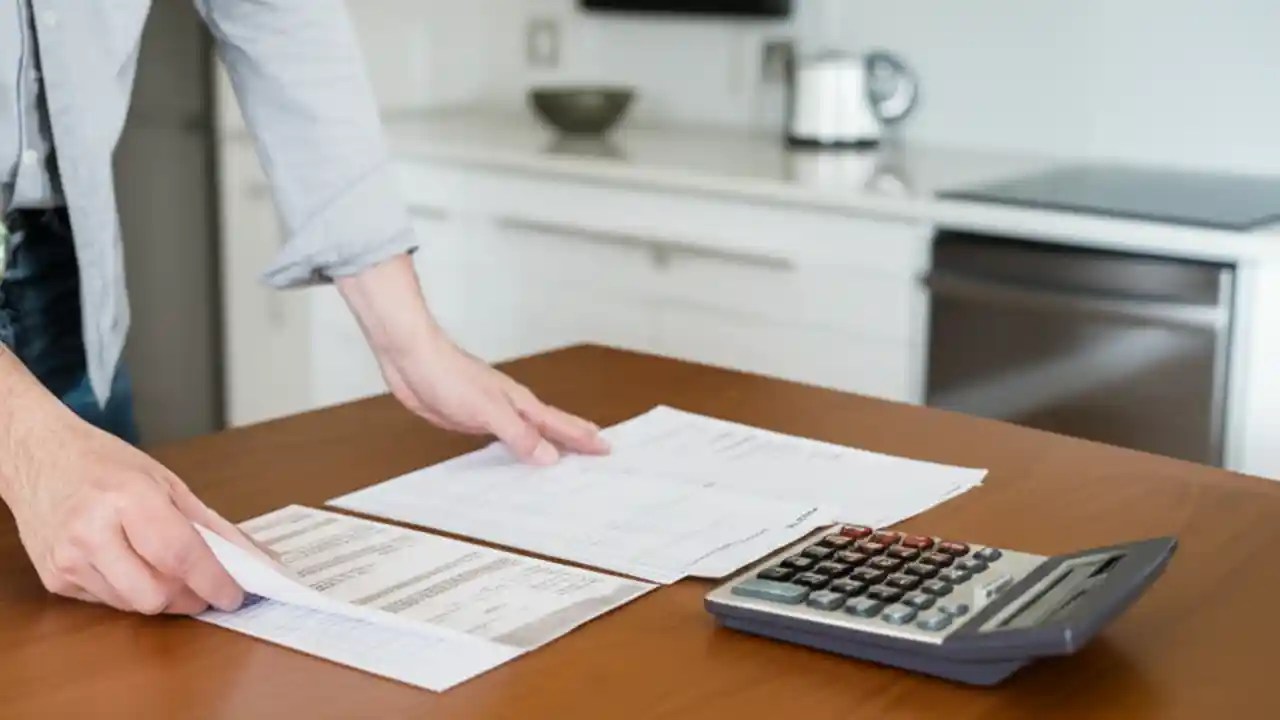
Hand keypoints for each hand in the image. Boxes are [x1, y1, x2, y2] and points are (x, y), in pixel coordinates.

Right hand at [0, 356, 250, 614]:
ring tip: (164, 567)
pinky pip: (108, 602)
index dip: (213, 580)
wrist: (37, 455)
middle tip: (204, 586)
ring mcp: (67, 559)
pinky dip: (130, 590)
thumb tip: (256, 559)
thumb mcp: (167, 483)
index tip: (234, 595)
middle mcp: (91, 531)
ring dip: (161, 596)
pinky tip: (127, 563)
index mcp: (127, 497)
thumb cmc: (106, 464)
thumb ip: (212, 525)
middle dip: (189, 597)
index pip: (179, 554)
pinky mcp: (54, 579)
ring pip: (133, 605)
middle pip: (156, 594)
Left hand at [380, 335, 608, 464]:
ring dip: (545, 445)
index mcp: (520, 403)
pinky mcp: (469, 419)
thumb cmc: (449, 375)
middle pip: (550, 427)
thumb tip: (549, 457)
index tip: (606, 448)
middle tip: (596, 452)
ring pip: (527, 433)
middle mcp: (511, 407)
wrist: (412, 358)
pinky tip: (511, 457)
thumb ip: (518, 434)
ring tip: (560, 459)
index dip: (583, 438)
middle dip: (574, 439)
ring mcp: (491, 412)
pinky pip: (501, 439)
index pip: (560, 424)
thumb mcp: (488, 411)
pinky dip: (513, 450)